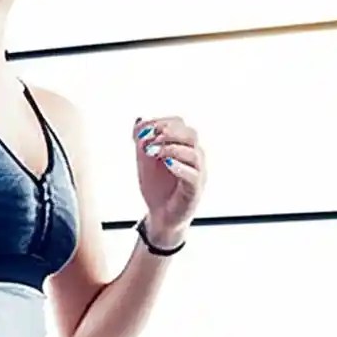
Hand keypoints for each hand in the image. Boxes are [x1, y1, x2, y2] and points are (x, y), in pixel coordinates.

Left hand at [133, 116, 206, 245]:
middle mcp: (194, 156)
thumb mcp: (145, 162)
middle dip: (168, 132)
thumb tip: (139, 120)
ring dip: (171, 148)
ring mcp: (197, 172)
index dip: (160, 122)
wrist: (160, 215)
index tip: (141, 130)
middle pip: (190, 134)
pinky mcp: (195, 189)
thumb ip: (142, 142)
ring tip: (153, 151)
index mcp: (182, 146)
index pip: (179, 123)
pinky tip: (166, 163)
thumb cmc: (157, 187)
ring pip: (193, 152)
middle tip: (150, 138)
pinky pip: (194, 175)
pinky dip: (179, 167)